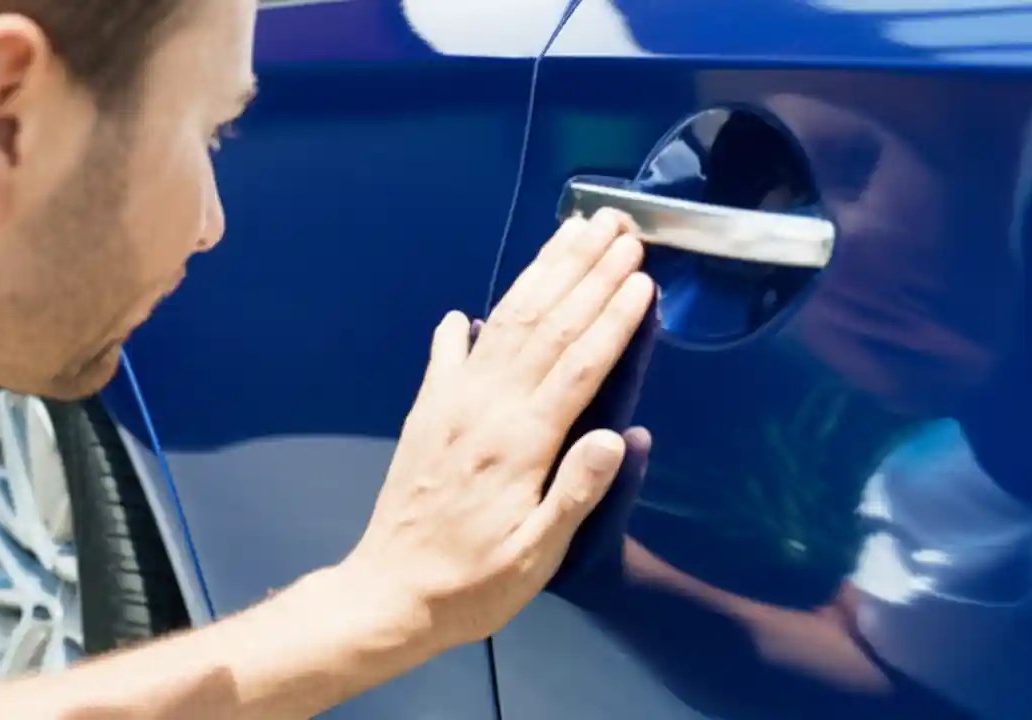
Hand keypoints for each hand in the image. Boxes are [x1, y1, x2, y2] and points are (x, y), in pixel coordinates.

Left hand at [344, 208, 655, 651]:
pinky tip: (467, 307)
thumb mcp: (537, 557)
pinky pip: (446, 356)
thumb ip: (576, 492)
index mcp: (520, 442)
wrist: (389, 592)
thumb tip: (617, 434)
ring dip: (541, 276)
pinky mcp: (425, 412)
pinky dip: (462, 327)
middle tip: (619, 227)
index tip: (642, 277)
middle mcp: (485, 408)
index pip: (578, 365)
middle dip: (586, 272)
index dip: (613, 319)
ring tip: (571, 235)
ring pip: (503, 324)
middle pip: (545, 326)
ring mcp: (450, 404)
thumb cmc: (474, 584)